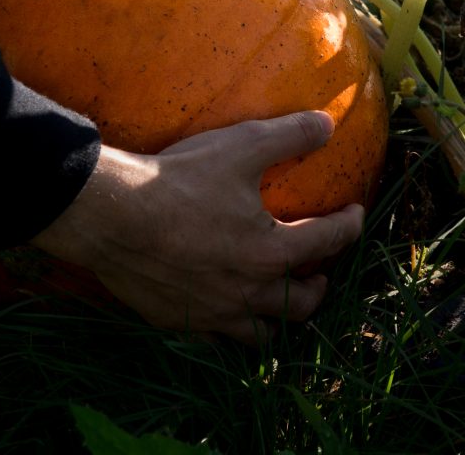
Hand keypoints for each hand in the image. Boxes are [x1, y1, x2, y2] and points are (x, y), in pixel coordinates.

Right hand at [31, 111, 365, 342]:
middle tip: (320, 269)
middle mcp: (249, 292)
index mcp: (271, 252)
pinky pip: (216, 341)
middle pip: (303, 304)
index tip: (354, 214)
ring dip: (280, 319)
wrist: (111, 217)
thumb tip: (327, 123)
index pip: (327, 242)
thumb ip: (289, 135)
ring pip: (263, 335)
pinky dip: (232, 331)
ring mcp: (213, 313)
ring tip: (279, 300)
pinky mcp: (177, 321)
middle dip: (319, 285)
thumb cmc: (179, 180)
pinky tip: (226, 315)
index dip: (348, 225)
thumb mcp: (241, 145)